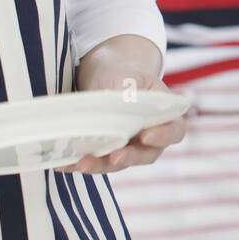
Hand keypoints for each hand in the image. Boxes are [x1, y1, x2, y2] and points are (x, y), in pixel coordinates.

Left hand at [57, 70, 186, 174]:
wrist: (107, 78)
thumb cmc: (125, 75)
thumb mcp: (128, 77)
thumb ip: (126, 92)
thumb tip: (111, 102)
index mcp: (166, 116)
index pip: (174, 132)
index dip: (163, 137)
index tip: (146, 136)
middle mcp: (150, 138)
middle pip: (146, 155)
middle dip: (128, 158)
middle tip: (114, 156)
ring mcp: (129, 148)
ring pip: (118, 163)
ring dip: (100, 165)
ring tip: (81, 163)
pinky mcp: (106, 153)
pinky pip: (95, 162)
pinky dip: (79, 163)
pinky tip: (64, 163)